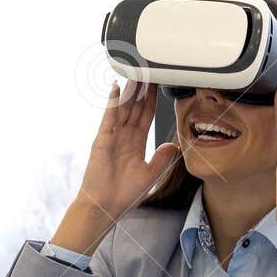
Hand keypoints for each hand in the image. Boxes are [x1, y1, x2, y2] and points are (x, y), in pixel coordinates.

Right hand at [51, 83, 179, 254]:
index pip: (146, 116)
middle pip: (135, 107)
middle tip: (149, 70)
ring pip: (123, 108)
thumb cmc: (123, 194)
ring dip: (130, 90)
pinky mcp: (102, 140)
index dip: (153, 100)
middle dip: (142, 89)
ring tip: (136, 72)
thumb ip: (162, 158)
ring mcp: (112, 137)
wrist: (105, 206)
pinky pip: (109, 117)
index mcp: (135, 144)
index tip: (159, 85)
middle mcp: (123, 137)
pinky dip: (113, 103)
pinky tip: (117, 88)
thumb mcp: (150, 174)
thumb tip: (174, 145)